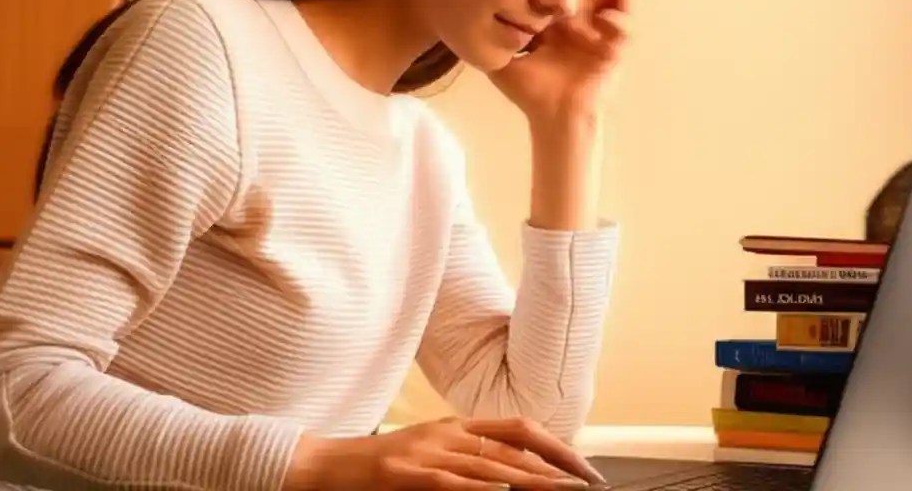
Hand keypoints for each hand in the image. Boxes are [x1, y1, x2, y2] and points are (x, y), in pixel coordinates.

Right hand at [284, 416, 607, 490]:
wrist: (325, 466)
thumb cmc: (380, 468)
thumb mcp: (430, 453)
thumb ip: (468, 459)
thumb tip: (512, 475)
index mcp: (455, 426)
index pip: (518, 429)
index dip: (555, 446)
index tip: (583, 467)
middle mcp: (447, 434)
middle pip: (513, 447)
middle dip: (555, 468)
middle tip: (587, 484)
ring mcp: (428, 453)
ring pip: (491, 466)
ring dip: (532, 481)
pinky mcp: (408, 475)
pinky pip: (453, 482)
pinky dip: (482, 488)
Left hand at [489, 0, 629, 124]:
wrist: (555, 119)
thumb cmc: (530, 95)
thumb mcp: (502, 65)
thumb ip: (491, 45)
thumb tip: (470, 21)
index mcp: (554, 27)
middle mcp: (579, 28)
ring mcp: (598, 38)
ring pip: (612, 2)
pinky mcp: (615, 52)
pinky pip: (625, 27)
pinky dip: (620, 18)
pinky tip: (604, 20)